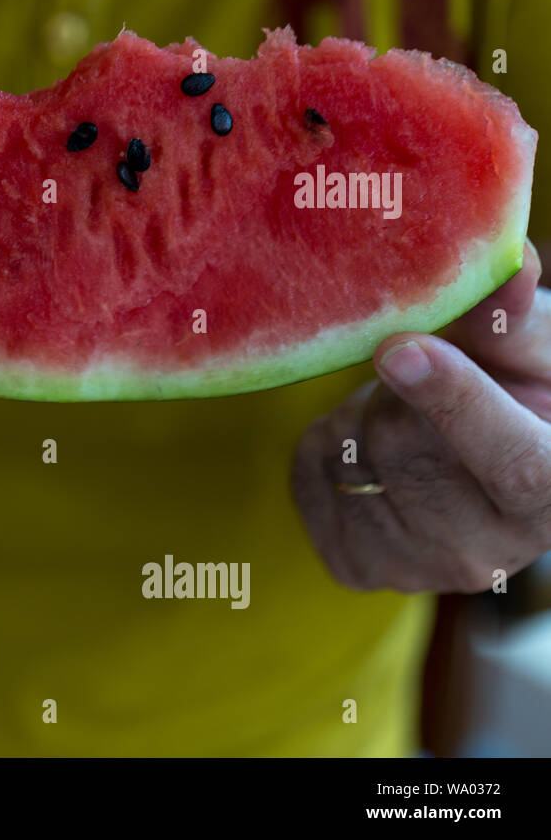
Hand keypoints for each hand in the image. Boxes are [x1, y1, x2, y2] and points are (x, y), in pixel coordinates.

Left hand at [292, 241, 550, 592]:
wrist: (475, 461)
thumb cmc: (521, 391)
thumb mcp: (536, 350)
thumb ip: (513, 318)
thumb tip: (510, 270)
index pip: (514, 463)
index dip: (456, 402)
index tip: (402, 346)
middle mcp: (493, 554)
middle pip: (404, 446)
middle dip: (396, 388)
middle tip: (414, 366)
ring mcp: (419, 570)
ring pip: (350, 458)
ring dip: (360, 413)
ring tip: (401, 412)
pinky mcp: (356, 569)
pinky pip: (310, 476)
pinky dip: (324, 443)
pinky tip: (367, 447)